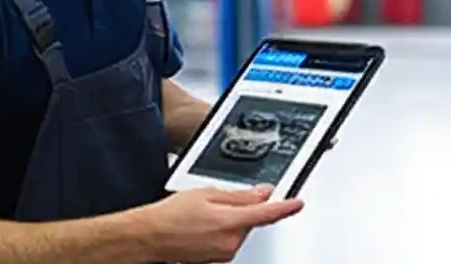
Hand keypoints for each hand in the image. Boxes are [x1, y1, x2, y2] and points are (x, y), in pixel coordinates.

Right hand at [131, 184, 303, 263]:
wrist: (152, 236)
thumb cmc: (172, 215)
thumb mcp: (206, 194)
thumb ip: (239, 195)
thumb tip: (263, 193)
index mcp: (230, 222)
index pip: (268, 214)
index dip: (286, 207)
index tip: (298, 203)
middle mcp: (231, 241)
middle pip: (251, 220)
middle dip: (243, 208)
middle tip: (218, 201)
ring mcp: (225, 253)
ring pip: (240, 230)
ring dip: (230, 219)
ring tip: (203, 214)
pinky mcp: (219, 258)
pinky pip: (229, 239)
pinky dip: (222, 229)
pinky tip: (203, 225)